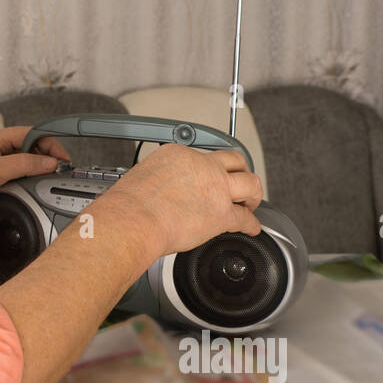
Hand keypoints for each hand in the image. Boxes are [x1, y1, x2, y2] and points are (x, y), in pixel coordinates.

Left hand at [0, 126, 71, 230]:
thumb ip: (22, 164)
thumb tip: (47, 161)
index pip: (29, 133)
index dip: (48, 142)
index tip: (61, 157)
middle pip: (30, 148)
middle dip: (46, 156)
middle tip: (59, 169)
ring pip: (25, 165)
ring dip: (38, 171)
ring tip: (50, 178)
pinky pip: (18, 180)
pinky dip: (29, 184)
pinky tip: (33, 190)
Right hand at [93, 144, 262, 261]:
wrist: (133, 220)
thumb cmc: (129, 205)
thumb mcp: (143, 175)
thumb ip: (160, 179)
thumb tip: (161, 191)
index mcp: (179, 154)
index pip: (204, 156)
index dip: (209, 169)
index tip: (209, 178)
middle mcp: (202, 166)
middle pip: (234, 160)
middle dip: (241, 171)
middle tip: (239, 184)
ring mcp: (216, 188)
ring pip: (250, 183)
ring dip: (253, 195)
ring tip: (250, 204)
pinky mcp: (222, 214)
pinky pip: (245, 218)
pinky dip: (251, 224)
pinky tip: (251, 228)